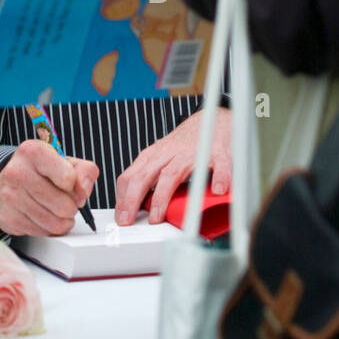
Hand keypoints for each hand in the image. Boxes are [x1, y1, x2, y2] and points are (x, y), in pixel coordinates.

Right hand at [0, 140, 98, 236]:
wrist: (5, 181)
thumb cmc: (39, 171)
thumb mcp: (65, 162)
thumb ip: (85, 171)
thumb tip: (83, 192)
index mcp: (33, 152)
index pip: (68, 178)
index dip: (77, 187)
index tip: (71, 186)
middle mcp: (17, 172)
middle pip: (63, 205)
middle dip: (71, 208)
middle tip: (66, 202)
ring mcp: (10, 196)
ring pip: (53, 223)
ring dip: (61, 221)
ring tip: (56, 211)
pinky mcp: (7, 217)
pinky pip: (41, 232)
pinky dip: (47, 228)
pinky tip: (43, 216)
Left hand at [114, 108, 230, 225]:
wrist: (213, 119)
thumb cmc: (188, 142)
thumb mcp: (163, 156)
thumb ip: (151, 177)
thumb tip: (139, 204)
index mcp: (155, 155)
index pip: (131, 176)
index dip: (122, 198)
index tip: (120, 216)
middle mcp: (170, 153)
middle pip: (145, 176)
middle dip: (132, 199)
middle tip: (128, 220)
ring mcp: (192, 153)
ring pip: (172, 174)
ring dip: (161, 197)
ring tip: (157, 217)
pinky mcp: (217, 153)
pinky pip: (217, 166)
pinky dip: (218, 178)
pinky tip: (218, 191)